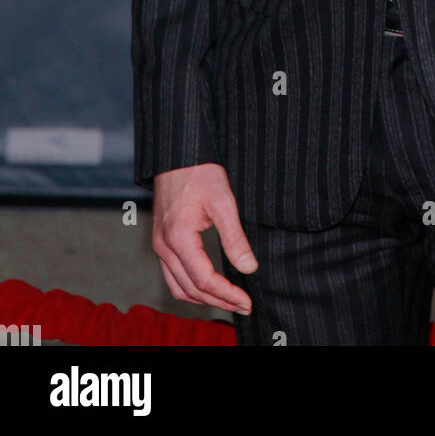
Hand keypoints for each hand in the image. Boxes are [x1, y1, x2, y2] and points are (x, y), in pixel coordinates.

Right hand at [152, 162, 257, 314]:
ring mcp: (159, 245)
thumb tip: (249, 267)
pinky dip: (190, 288)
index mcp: (179, 237)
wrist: (178, 155)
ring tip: (229, 301)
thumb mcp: (224, 202)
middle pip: (191, 289)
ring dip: (203, 299)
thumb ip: (235, 237)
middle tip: (244, 305)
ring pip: (178, 287)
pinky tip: (208, 287)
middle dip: (218, 301)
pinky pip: (172, 275)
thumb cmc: (200, 173)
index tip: (247, 300)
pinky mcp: (161, 241)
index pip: (204, 279)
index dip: (227, 294)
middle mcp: (164, 246)